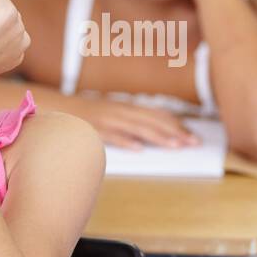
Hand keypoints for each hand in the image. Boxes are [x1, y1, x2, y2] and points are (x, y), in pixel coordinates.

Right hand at [64, 94, 201, 150]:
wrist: (62, 109)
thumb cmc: (94, 115)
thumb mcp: (118, 113)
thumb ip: (137, 121)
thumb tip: (160, 131)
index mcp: (130, 107)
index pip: (159, 115)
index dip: (177, 125)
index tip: (193, 136)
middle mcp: (123, 111)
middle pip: (154, 121)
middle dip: (175, 132)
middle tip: (193, 143)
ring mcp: (110, 119)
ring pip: (138, 128)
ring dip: (158, 136)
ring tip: (175, 145)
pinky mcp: (96, 129)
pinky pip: (113, 136)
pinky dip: (125, 141)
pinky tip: (138, 149)